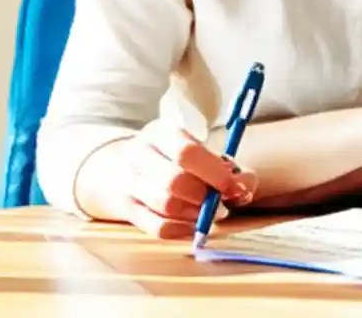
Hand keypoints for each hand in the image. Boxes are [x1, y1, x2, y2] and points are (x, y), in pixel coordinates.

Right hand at [110, 122, 257, 238]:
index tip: (236, 188)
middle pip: (174, 182)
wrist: (116, 165)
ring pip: (166, 206)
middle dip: (206, 197)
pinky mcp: (126, 210)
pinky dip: (182, 229)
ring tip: (211, 213)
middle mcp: (140, 156)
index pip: (187, 153)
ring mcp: (129, 184)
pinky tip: (194, 224)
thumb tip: (246, 186)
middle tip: (223, 204)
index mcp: (162, 133)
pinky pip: (157, 227)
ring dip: (197, 214)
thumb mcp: (192, 147)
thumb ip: (224, 165)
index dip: (216, 174)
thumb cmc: (169, 156)